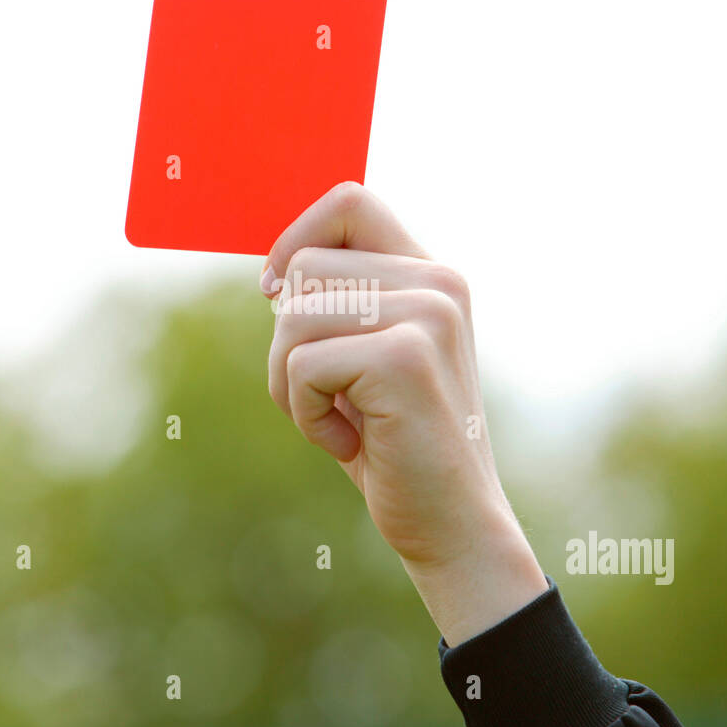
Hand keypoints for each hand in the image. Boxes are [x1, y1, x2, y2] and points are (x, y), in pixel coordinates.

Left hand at [261, 182, 547, 646]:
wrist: (452, 526)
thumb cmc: (396, 446)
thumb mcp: (366, 360)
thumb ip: (341, 306)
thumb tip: (274, 272)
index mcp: (433, 276)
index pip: (349, 199)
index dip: (298, 238)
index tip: (278, 294)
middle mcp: (439, 283)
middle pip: (304, 268)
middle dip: (286, 340)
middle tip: (329, 396)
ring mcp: (428, 315)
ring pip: (292, 316)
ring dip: (290, 382)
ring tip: (343, 421)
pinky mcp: (405, 358)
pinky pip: (301, 365)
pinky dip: (306, 415)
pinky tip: (352, 443)